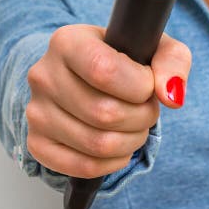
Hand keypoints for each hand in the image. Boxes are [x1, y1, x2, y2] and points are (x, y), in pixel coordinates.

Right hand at [25, 24, 191, 178]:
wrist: (86, 75)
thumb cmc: (124, 58)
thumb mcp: (154, 47)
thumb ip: (172, 62)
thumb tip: (171, 96)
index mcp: (67, 41)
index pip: (105, 70)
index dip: (139, 86)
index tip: (148, 84)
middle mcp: (44, 75)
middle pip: (104, 113)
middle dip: (141, 117)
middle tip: (147, 109)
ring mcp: (36, 111)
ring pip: (96, 144)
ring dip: (131, 141)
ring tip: (136, 126)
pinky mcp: (37, 143)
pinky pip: (81, 167)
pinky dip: (112, 163)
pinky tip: (119, 147)